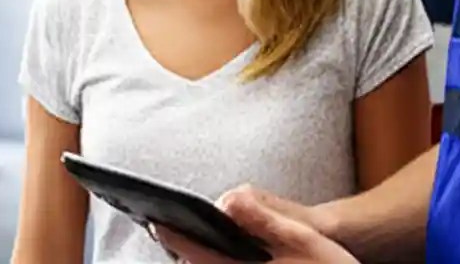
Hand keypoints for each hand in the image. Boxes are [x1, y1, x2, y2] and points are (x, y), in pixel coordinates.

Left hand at [151, 187, 357, 263]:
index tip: (156, 223)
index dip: (176, 238)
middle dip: (183, 250)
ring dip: (197, 258)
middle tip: (164, 229)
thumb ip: (264, 219)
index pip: (199, 255)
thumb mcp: (303, 238)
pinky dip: (212, 263)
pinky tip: (214, 253)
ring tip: (184, 239)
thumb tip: (228, 201)